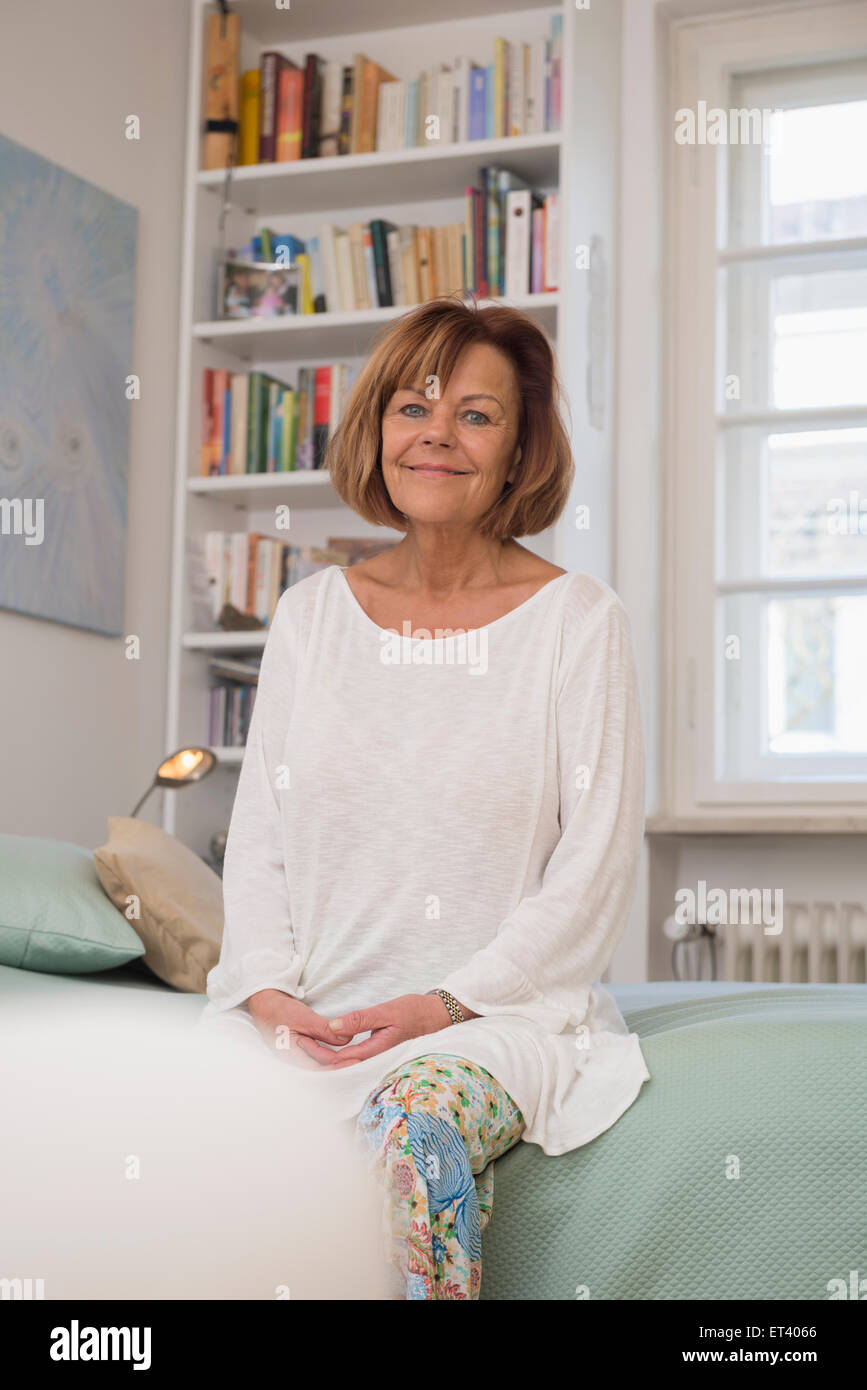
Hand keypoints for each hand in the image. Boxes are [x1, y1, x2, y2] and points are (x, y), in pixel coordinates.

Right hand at [246, 989, 355, 1067]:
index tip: (357, 1060)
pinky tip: (342, 1055)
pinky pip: (316, 1060)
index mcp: (291, 1055)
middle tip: (361, 1062)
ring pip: (319, 1066)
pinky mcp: (298, 1053)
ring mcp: (295, 1058)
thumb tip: (346, 1039)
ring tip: (355, 1059)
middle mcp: (292, 1062)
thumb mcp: (304, 1017)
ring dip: (336, 1064)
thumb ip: (324, 1029)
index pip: (319, 1067)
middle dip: (340, 1067)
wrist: (263, 1003)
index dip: (340, 1065)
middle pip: (321, 1070)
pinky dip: (329, 1058)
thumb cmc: (280, 1010)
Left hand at [292, 992, 469, 1069]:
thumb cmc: (414, 1012)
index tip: (299, 1040)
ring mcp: (375, 1059)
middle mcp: (373, 1061)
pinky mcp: (376, 1054)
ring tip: (302, 1046)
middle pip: (337, 1068)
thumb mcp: (387, 1012)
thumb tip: (333, 1026)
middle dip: (314, 1059)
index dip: (316, 1053)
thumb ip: (361, 1020)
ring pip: (343, 1066)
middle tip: (293, 1044)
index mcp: (374, 1052)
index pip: (337, 1061)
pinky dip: (335, 1055)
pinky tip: (325, 1048)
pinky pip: (351, 1059)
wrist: (438, 1016)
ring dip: (323, 1058)